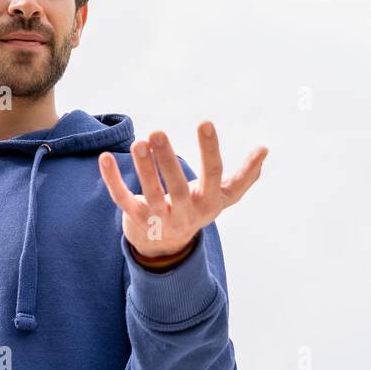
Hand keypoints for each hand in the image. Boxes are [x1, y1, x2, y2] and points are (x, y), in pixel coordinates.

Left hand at [98, 121, 266, 258]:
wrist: (167, 247)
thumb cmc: (197, 209)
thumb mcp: (222, 197)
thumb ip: (244, 176)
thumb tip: (264, 149)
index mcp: (208, 202)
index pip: (213, 175)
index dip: (209, 150)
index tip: (205, 122)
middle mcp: (184, 212)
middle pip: (176, 188)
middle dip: (167, 161)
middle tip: (158, 132)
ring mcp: (159, 218)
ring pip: (149, 194)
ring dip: (143, 168)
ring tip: (139, 142)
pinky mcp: (135, 219)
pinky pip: (122, 199)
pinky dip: (113, 180)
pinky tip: (106, 158)